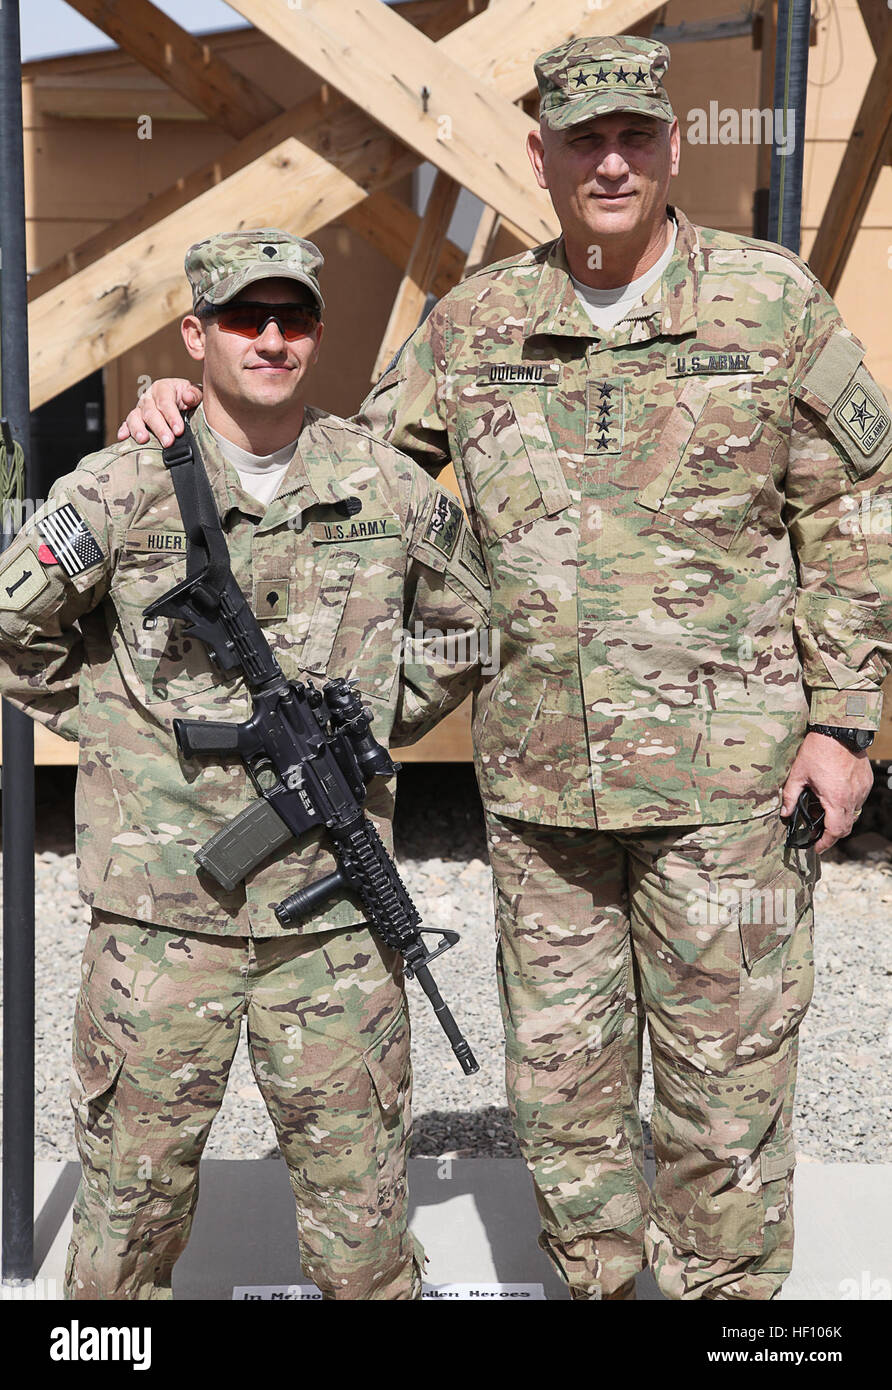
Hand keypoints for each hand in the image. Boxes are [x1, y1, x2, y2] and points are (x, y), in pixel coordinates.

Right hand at [116, 378, 202, 446]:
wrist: (183, 401)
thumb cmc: (190, 398)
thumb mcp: (195, 393)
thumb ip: (194, 394)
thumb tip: (187, 397)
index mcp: (163, 388)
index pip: (165, 402)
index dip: (171, 416)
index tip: (179, 430)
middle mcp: (149, 397)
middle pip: (150, 412)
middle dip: (159, 428)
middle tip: (168, 442)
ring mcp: (140, 408)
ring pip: (135, 417)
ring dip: (138, 429)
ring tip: (143, 439)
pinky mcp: (135, 419)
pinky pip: (127, 423)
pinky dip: (124, 430)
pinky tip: (123, 437)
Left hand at [781, 731, 873, 853]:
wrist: (839, 731)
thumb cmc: (817, 751)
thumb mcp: (798, 774)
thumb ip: (790, 796)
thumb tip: (785, 812)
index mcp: (835, 799)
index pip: (834, 832)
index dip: (825, 843)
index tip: (817, 848)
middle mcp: (852, 798)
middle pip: (846, 827)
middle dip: (832, 835)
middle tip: (819, 834)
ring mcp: (861, 790)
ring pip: (853, 814)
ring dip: (840, 819)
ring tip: (824, 813)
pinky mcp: (866, 782)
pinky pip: (858, 801)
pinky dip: (847, 804)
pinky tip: (834, 797)